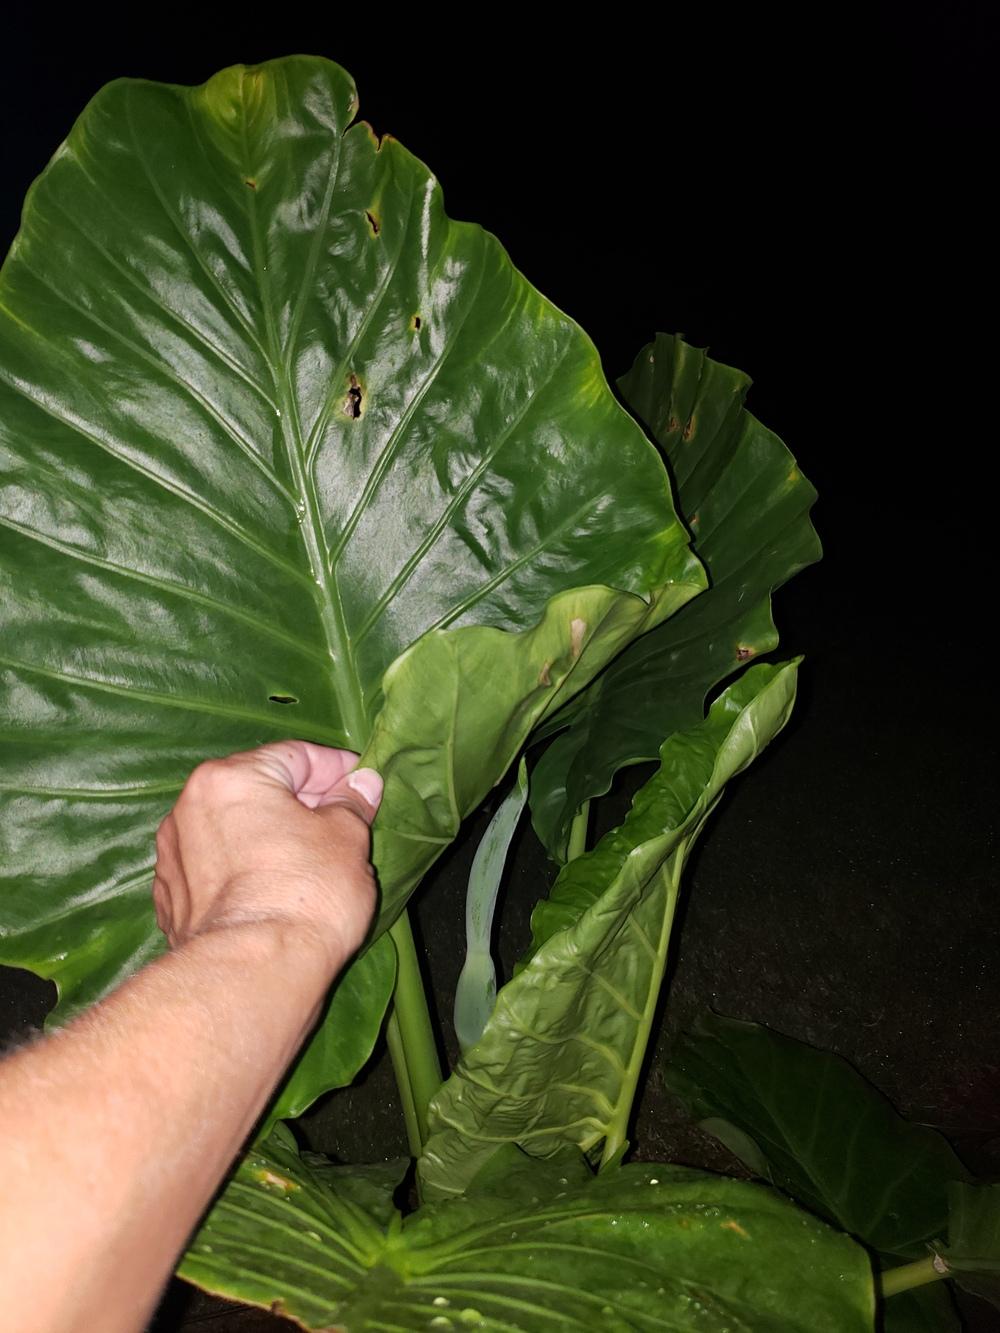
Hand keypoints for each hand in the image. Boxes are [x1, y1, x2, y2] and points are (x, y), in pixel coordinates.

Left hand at [152, 741, 382, 971]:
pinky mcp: (171, 901)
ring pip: (234, 832)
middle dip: (302, 805)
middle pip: (258, 791)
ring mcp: (173, 856)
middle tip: (343, 825)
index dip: (336, 768)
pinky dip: (243, 873)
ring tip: (309, 864)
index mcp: (229, 778)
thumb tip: (361, 785)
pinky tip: (272, 893)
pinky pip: (216, 871)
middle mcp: (189, 807)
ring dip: (269, 839)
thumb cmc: (308, 892)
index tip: (363, 784)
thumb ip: (351, 803)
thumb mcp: (347, 838)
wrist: (254, 973)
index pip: (295, 756)